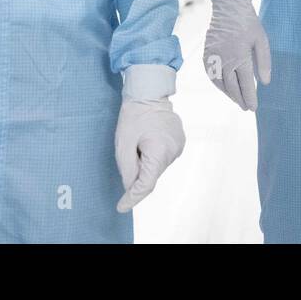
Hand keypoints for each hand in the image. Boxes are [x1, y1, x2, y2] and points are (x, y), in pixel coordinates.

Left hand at [114, 98, 184, 212]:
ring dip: (145, 161)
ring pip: (157, 166)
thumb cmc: (134, 114)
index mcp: (160, 152)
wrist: (150, 91)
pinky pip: (162, 157)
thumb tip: (130, 187)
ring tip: (139, 140)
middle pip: (152, 174)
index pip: (146, 184)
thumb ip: (127, 169)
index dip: (133, 198)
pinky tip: (147, 139)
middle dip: (137, 171)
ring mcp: (179, 146)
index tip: (121, 207)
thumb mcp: (124, 143)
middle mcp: (173, 152)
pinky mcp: (179, 142)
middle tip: (129, 150)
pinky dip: (152, 155)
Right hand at [204, 0, 270, 110]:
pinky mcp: (206, 54)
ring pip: (220, 83)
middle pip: (232, 87)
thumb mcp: (262, 41)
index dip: (250, 98)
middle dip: (240, 99)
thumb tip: (265, 83)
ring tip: (237, 100)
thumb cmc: (248, 23)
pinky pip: (210, 74)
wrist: (228, 7)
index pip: (245, 85)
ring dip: (228, 94)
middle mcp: (225, 60)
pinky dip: (217, 84)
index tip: (254, 108)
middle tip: (246, 108)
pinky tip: (224, 87)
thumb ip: (264, 62)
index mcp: (240, 57)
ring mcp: (214, 57)